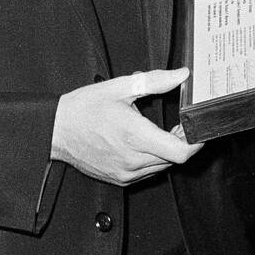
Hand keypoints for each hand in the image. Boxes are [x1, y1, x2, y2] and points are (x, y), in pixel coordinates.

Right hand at [51, 68, 201, 185]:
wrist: (56, 130)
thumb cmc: (84, 108)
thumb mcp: (120, 87)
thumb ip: (155, 81)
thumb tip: (181, 75)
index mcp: (135, 136)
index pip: (180, 152)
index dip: (196, 142)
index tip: (199, 130)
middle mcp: (132, 159)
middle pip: (174, 159)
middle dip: (184, 142)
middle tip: (181, 124)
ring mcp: (125, 172)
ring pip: (162, 166)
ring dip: (169, 151)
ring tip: (164, 132)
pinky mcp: (119, 178)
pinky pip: (147, 172)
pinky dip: (154, 160)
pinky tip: (147, 143)